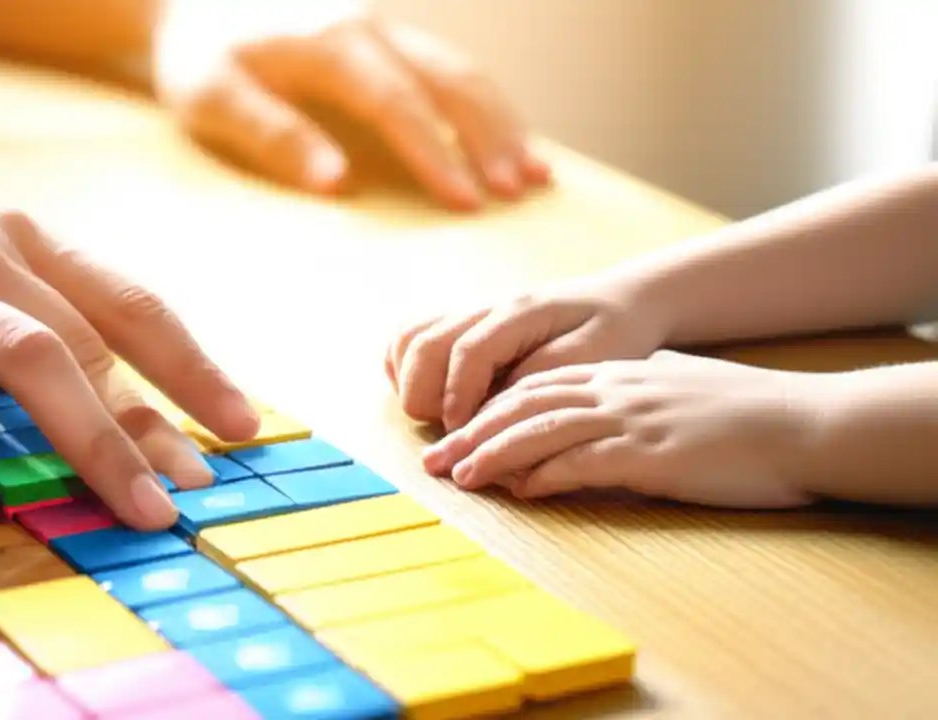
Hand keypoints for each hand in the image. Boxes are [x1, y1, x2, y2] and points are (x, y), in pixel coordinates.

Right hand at [0, 210, 259, 529]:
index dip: (192, 366)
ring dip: (86, 430)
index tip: (242, 427)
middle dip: (144, 425)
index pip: (132, 304)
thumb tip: (162, 449)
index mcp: (32, 247)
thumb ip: (66, 368)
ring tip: (131, 497)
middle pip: (84, 340)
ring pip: (19, 347)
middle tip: (186, 494)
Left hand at [152, 0, 549, 209]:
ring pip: (461, 71)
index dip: (434, 153)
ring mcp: (385, 31)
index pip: (396, 101)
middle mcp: (369, 30)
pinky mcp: (388, 42)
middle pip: (450, 78)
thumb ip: (273, 134)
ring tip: (536, 177)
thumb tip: (338, 185)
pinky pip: (450, 72)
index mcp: (328, 44)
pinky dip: (487, 109)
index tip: (466, 201)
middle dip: (491, 135)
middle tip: (520, 192)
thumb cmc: (199, 55)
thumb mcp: (212, 97)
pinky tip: (510, 144)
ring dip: (503, 122)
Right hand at [386, 279, 672, 431]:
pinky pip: (409, 338)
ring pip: (407, 337)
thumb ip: (542, 377)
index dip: (458, 396)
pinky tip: (431, 397)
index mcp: (519, 312)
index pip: (468, 350)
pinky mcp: (459, 324)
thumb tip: (494, 407)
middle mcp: (484, 306)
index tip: (462, 432)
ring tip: (437, 414)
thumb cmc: (616, 331)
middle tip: (450, 431)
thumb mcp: (596, 355)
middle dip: (422, 393)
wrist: (622, 301)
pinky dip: (404, 369)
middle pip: (422, 341)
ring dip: (409, 381)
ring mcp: (467, 312)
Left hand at [423, 351, 818, 507]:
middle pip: (523, 405)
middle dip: (473, 433)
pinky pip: (586, 461)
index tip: (453, 435)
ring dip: (495, 454)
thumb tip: (580, 431)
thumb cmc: (739, 415)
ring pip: (542, 429)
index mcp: (616, 376)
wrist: (800, 422)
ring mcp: (632, 419)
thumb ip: (622, 404)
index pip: (533, 387)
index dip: (487, 410)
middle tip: (434, 461)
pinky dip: (547, 474)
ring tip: (460, 477)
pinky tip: (521, 491)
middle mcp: (615, 390)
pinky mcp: (653, 453)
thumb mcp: (669, 394)